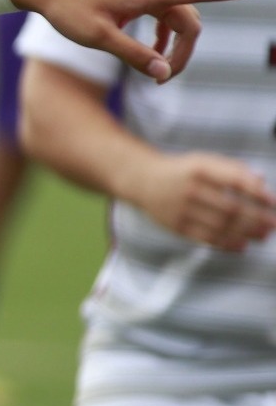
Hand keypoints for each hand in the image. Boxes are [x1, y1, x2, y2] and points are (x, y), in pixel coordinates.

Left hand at [9, 0, 259, 81]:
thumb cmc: (65, 8)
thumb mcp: (98, 39)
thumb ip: (133, 56)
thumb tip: (164, 73)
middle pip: (186, 18)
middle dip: (184, 50)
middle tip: (164, 80)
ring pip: (172, 13)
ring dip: (172, 41)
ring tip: (156, 69)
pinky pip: (158, 7)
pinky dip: (160, 28)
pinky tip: (148, 45)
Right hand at [127, 152, 275, 251]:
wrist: (142, 180)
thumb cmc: (181, 171)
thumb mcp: (203, 161)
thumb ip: (232, 169)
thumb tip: (261, 181)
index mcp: (199, 168)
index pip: (235, 181)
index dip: (258, 193)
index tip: (274, 202)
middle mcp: (189, 188)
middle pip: (231, 207)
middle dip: (257, 218)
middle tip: (274, 224)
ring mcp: (181, 209)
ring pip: (220, 225)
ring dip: (246, 233)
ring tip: (263, 236)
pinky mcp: (175, 225)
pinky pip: (205, 238)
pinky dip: (226, 243)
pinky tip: (242, 245)